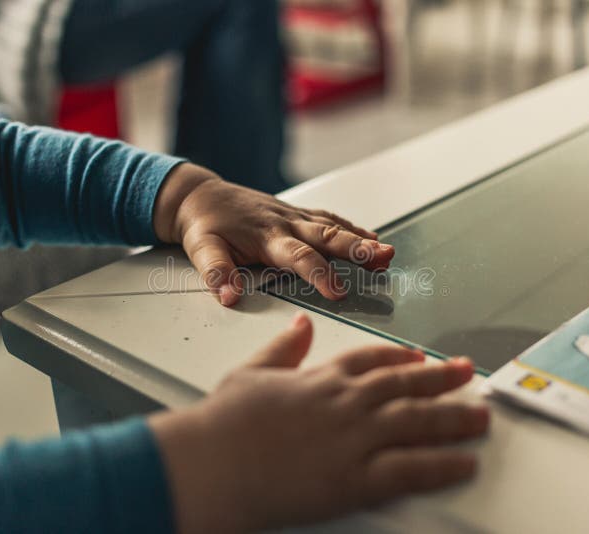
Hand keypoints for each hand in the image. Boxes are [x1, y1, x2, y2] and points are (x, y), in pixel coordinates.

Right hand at [147, 314, 488, 532]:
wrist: (213, 464)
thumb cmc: (224, 424)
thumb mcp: (250, 373)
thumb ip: (282, 348)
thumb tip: (301, 325)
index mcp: (321, 379)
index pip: (371, 360)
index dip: (399, 357)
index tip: (418, 357)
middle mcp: (346, 403)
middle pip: (405, 386)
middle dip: (441, 379)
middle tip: (467, 373)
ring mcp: (355, 439)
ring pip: (417, 422)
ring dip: (454, 418)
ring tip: (480, 416)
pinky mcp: (356, 479)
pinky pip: (411, 469)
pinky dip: (443, 465)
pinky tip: (465, 462)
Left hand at [152, 164, 394, 305]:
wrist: (201, 196)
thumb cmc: (205, 223)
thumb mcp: (201, 248)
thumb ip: (216, 272)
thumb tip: (229, 296)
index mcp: (265, 236)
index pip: (298, 257)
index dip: (319, 274)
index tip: (337, 291)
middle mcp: (285, 224)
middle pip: (326, 236)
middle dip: (356, 249)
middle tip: (382, 258)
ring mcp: (294, 216)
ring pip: (333, 227)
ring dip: (361, 240)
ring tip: (387, 253)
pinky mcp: (297, 214)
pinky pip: (329, 219)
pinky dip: (352, 228)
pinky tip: (371, 239)